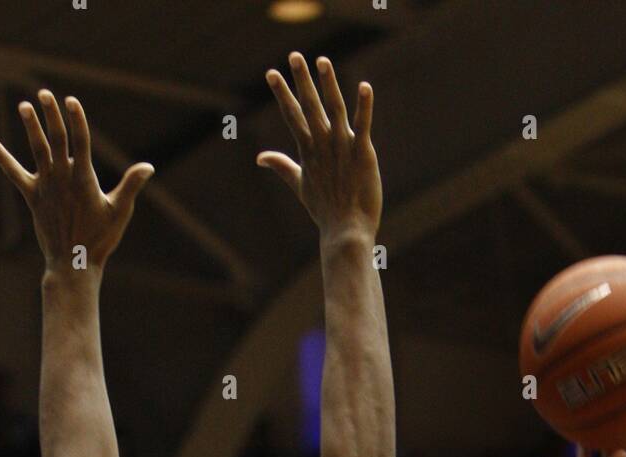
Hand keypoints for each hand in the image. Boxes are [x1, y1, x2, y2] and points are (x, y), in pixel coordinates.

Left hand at [0, 91, 152, 273]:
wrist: (73, 262)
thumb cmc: (100, 239)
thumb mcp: (120, 212)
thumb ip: (131, 185)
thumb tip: (148, 167)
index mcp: (84, 180)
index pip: (80, 142)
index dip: (76, 120)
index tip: (71, 100)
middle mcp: (63, 178)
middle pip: (57, 140)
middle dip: (52, 115)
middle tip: (45, 93)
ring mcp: (46, 186)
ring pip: (38, 150)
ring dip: (31, 127)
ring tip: (24, 106)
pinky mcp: (33, 197)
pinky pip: (15, 174)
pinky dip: (3, 159)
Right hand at [259, 54, 381, 241]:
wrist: (346, 231)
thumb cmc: (326, 211)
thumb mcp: (300, 186)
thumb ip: (282, 166)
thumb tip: (261, 158)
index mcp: (308, 151)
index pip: (292, 116)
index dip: (282, 93)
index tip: (272, 72)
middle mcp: (323, 145)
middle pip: (309, 107)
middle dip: (301, 81)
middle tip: (294, 56)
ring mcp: (343, 148)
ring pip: (334, 109)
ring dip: (328, 84)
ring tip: (322, 61)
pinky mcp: (363, 154)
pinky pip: (364, 125)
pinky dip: (364, 106)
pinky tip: (364, 86)